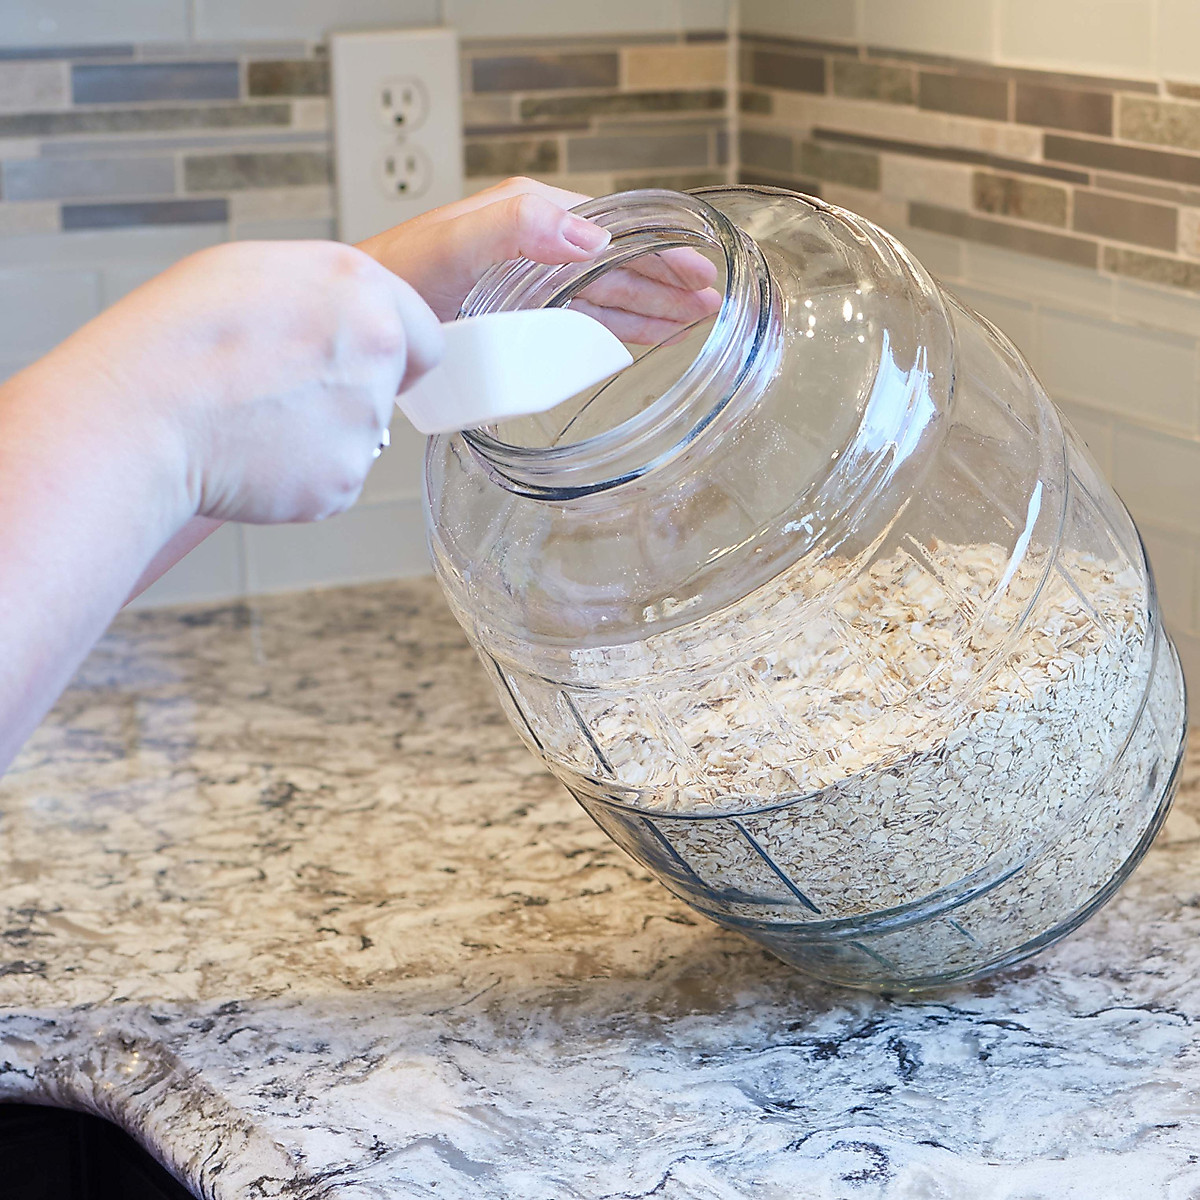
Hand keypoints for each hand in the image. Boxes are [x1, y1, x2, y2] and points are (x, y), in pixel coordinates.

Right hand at [48, 238, 442, 526]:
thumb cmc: (174, 342)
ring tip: (253, 421)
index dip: (392, 353)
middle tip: (285, 395)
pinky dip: (300, 478)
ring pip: (357, 436)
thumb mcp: (250, 273)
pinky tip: (253, 456)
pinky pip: (332, 479)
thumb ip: (321, 295)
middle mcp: (377, 348)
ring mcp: (366, 417)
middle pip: (389, 386)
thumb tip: (344, 317)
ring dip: (319, 436)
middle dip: (351, 393)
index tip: (364, 364)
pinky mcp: (346, 477)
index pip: (421, 333)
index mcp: (358, 286)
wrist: (140, 415)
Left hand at [357, 176, 722, 344]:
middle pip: (619, 265)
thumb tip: (592, 238)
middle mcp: (536, 247)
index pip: (615, 232)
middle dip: (667, 284)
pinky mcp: (520, 317)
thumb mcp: (456, 244)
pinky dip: (618, 329)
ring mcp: (530, 283)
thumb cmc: (399, 276)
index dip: (661, 254)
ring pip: (607, 294)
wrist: (367, 316)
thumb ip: (518, 229)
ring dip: (651, 309)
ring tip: (690, 323)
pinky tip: (641, 339)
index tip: (698, 272)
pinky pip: (583, 319)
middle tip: (709, 305)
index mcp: (531, 218)